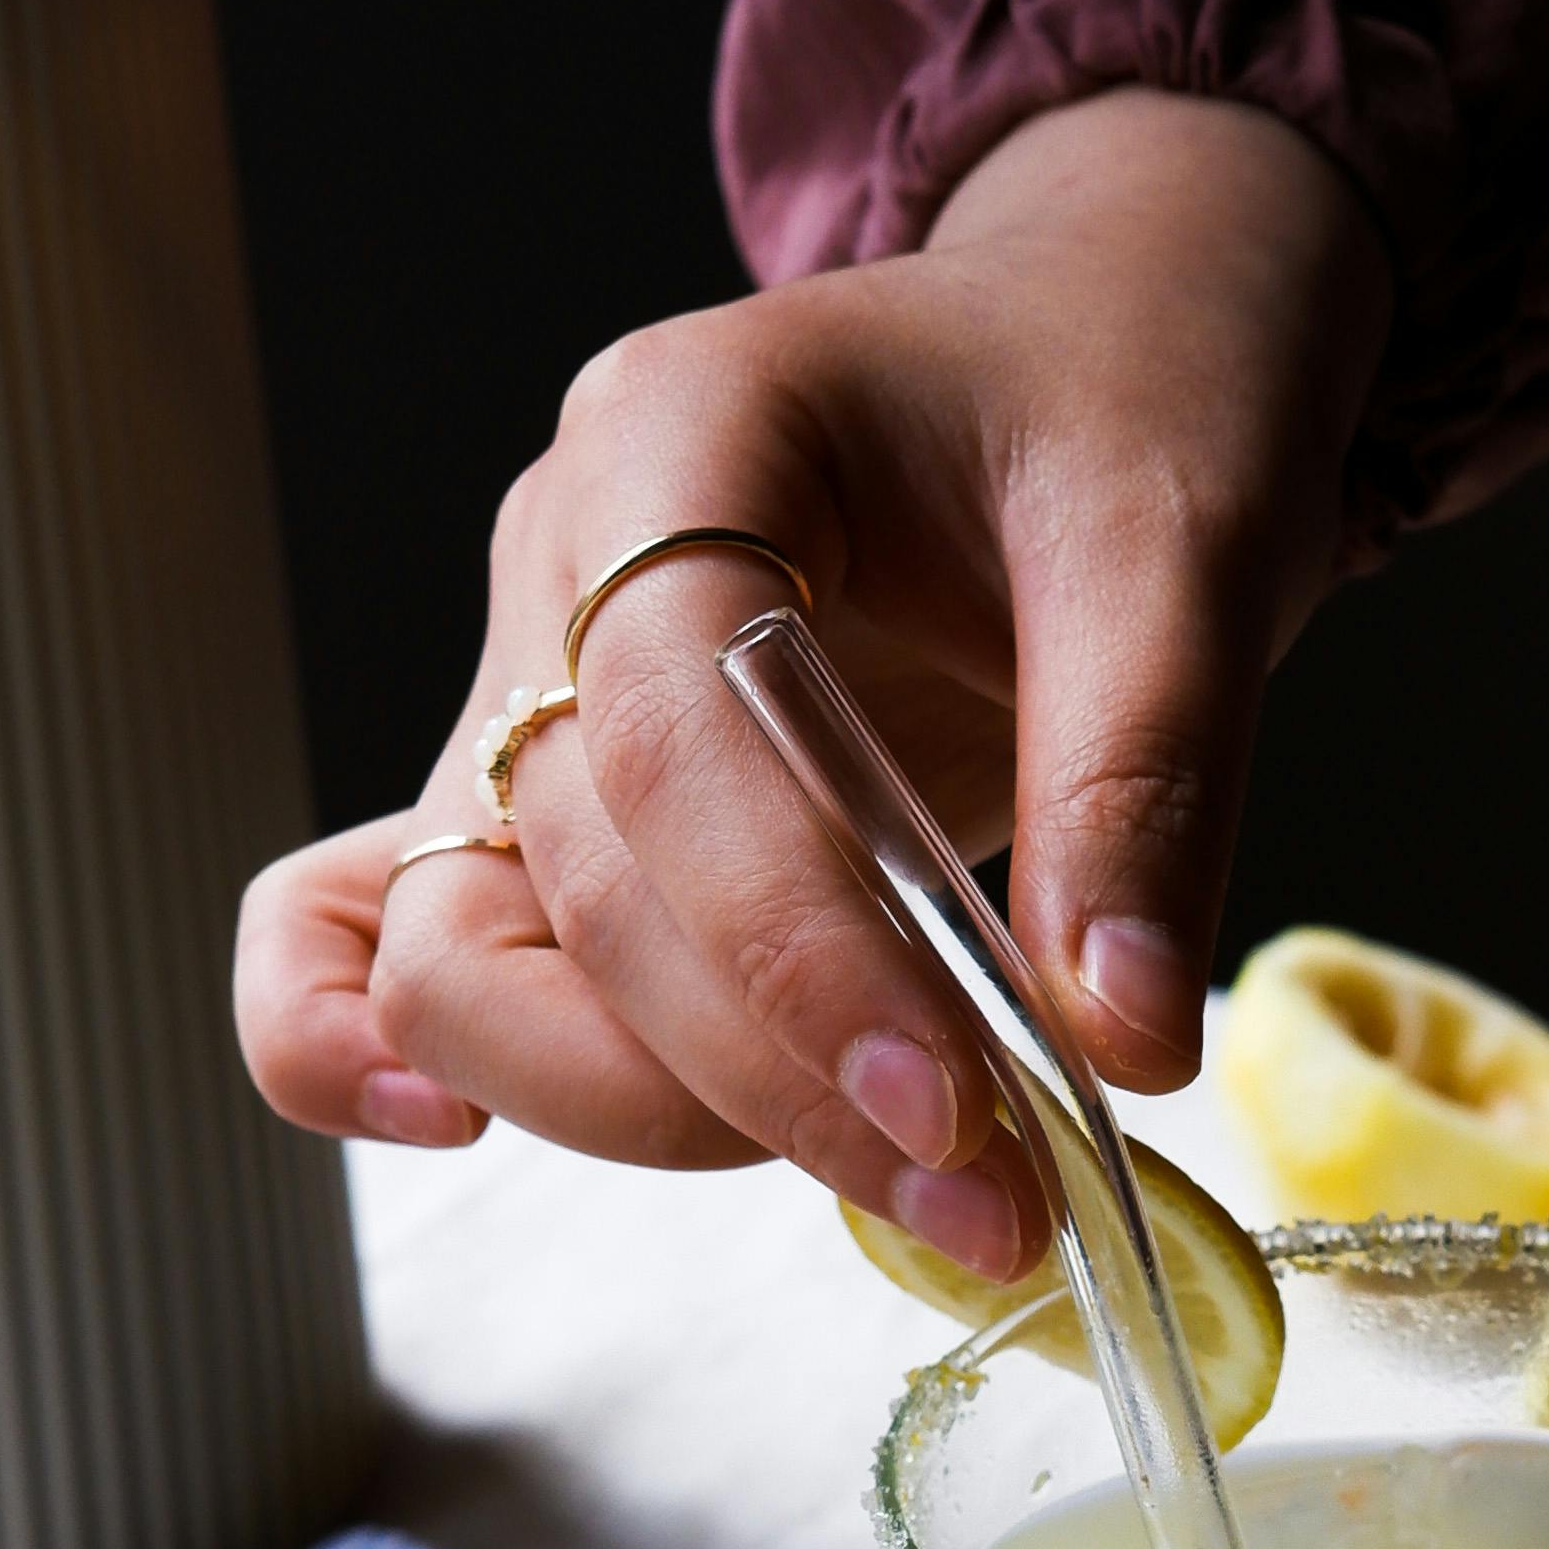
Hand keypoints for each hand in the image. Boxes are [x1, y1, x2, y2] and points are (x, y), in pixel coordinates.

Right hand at [232, 90, 1393, 1273]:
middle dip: (774, 1074)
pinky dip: (361, 1049)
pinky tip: (460, 1136)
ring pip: (465, 953)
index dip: (795, 945)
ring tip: (912, 1182)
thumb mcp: (1186, 545)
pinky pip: (367, 933)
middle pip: (578, 878)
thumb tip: (1124, 1038)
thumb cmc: (1120, 393)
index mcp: (682, 435)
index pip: (672, 730)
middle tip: (1001, 1196)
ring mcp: (526, 698)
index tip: (955, 1103)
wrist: (1090, 353)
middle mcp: (556, 571)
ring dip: (656, 1107)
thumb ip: (1145, 782)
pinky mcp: (542, 816)